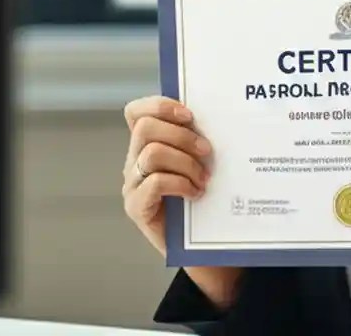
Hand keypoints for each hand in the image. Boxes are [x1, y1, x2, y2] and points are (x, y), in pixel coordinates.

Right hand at [121, 95, 212, 255]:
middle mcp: (134, 160)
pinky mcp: (136, 206)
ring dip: (185, 163)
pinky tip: (195, 194)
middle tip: (207, 152)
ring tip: (203, 179)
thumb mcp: (200, 163)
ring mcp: (132, 184)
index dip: (160, 106)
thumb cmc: (201, 199)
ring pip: (152, 153)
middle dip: (182, 136)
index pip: (137, 112)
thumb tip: (218, 117)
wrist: (198, 244)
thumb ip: (197, 141)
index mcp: (147, 144)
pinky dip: (180, 184)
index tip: (190, 116)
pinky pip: (155, 182)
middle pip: (145, 128)